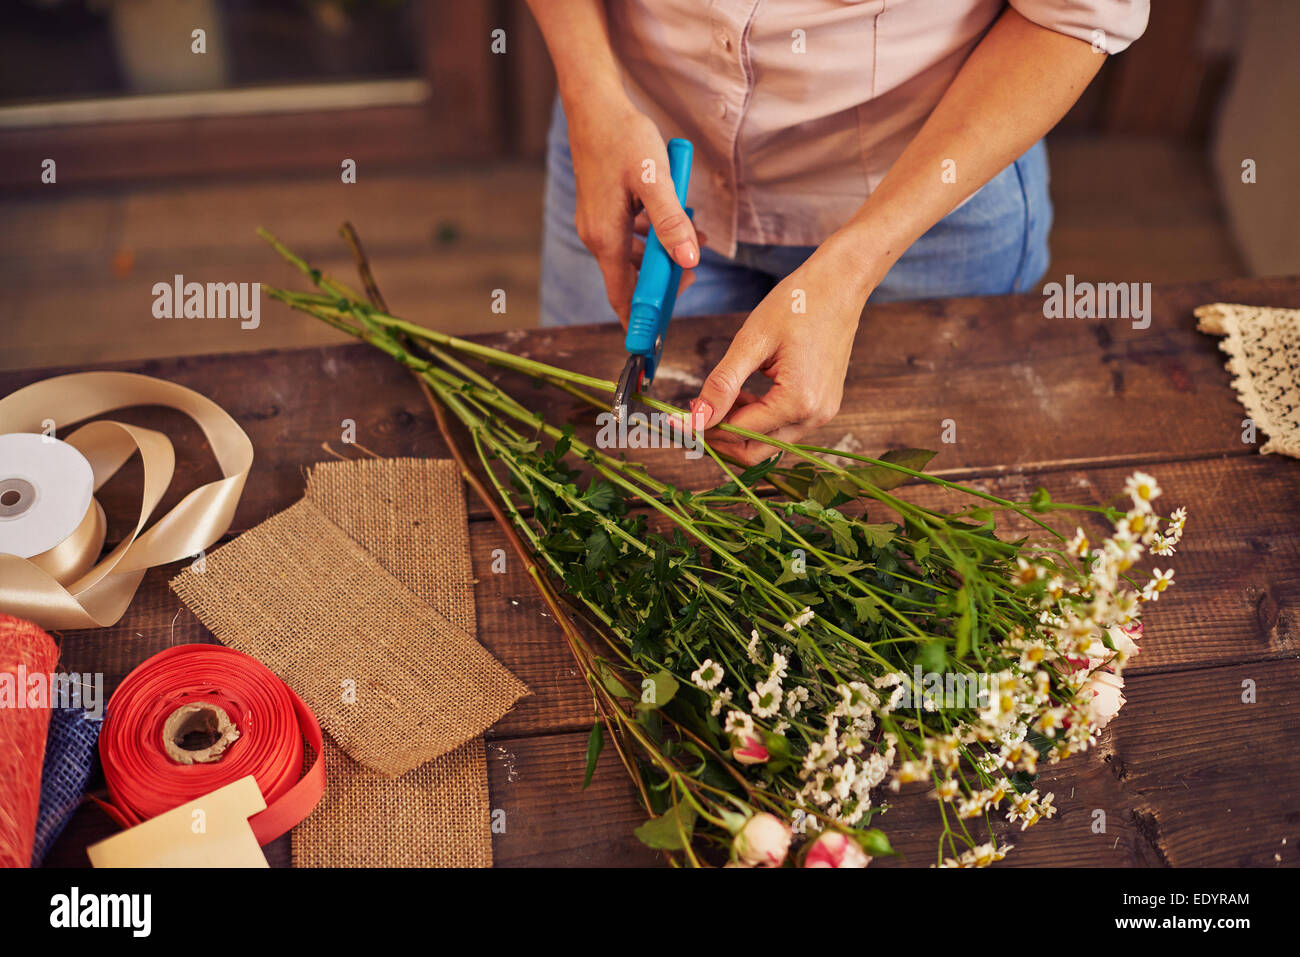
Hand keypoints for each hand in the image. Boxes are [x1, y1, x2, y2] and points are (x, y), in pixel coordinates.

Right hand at [566, 96, 700, 322]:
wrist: (594, 104)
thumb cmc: (623, 139)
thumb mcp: (655, 182)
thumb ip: (672, 224)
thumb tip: (688, 262)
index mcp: (606, 238)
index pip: (621, 296)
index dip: (639, 322)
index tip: (654, 343)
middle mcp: (597, 236)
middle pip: (630, 278)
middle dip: (663, 281)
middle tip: (692, 271)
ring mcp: (598, 223)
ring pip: (633, 255)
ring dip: (662, 254)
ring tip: (695, 240)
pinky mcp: (603, 209)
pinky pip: (630, 236)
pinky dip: (652, 235)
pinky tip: (676, 219)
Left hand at [690, 240, 875, 464]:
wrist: (840, 284)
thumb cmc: (799, 303)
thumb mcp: (752, 341)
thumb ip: (723, 383)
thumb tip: (697, 419)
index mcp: (798, 402)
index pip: (739, 433)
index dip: (703, 428)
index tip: (673, 421)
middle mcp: (814, 416)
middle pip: (754, 451)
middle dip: (718, 438)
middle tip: (690, 417)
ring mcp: (822, 414)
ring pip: (767, 442)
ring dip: (737, 427)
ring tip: (714, 398)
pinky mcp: (821, 405)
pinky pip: (782, 426)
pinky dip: (756, 419)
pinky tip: (741, 395)